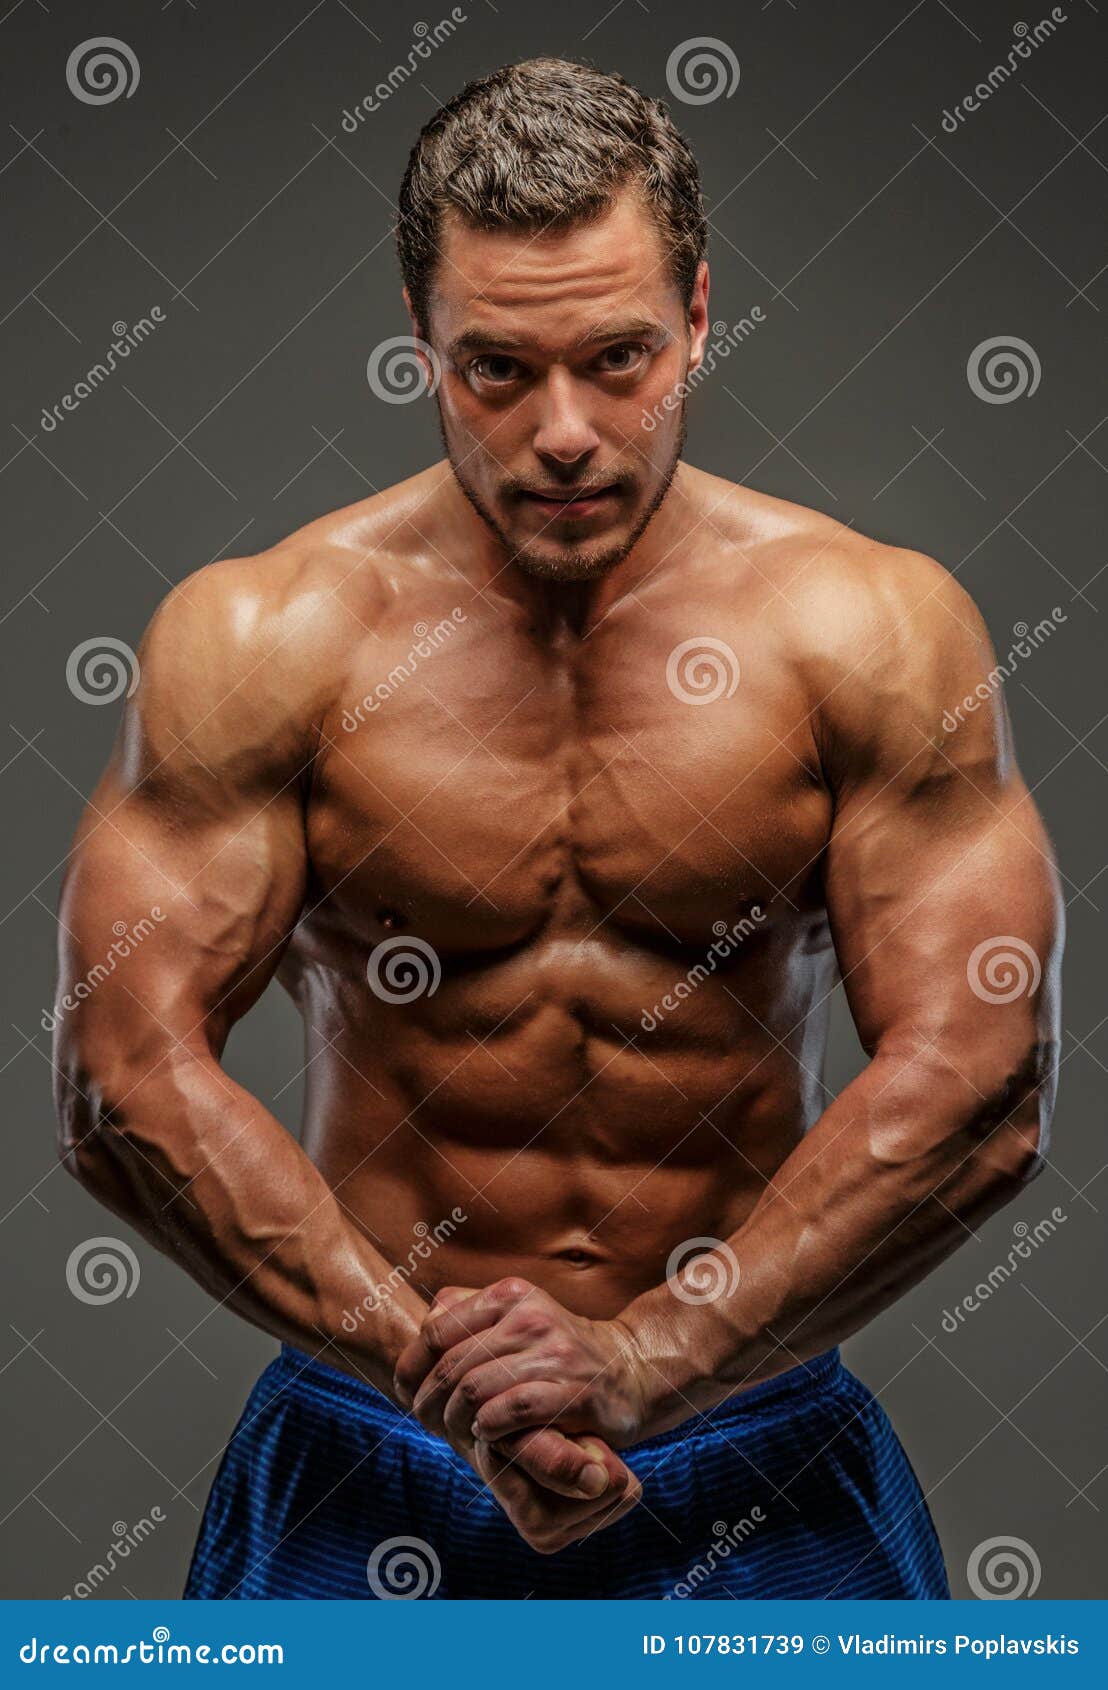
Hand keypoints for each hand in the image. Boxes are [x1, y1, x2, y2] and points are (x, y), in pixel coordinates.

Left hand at [395, 1277, 652, 1451]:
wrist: (632, 1371)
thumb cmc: (561, 1350)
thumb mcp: (520, 1315)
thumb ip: (472, 1310)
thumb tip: (425, 1320)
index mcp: (510, 1294)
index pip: (436, 1329)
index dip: (412, 1366)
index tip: (408, 1393)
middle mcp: (530, 1316)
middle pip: (451, 1366)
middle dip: (430, 1403)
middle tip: (429, 1425)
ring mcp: (552, 1352)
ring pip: (474, 1389)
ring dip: (455, 1421)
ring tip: (457, 1434)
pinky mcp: (571, 1391)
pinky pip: (508, 1412)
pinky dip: (487, 1429)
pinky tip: (488, 1436)